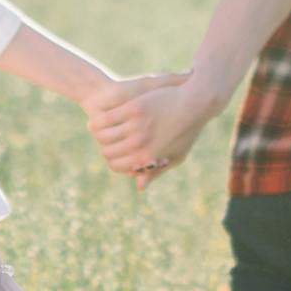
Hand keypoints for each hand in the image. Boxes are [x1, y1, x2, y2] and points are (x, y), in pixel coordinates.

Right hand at [88, 72, 223, 184]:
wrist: (195, 104)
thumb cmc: (187, 131)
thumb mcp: (175, 157)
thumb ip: (156, 172)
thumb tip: (139, 186)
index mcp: (147, 158)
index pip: (116, 166)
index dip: (111, 160)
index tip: (112, 152)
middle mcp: (140, 145)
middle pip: (106, 152)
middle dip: (103, 146)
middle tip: (104, 139)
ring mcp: (136, 127)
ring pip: (102, 136)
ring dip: (96, 134)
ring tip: (96, 128)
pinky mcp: (132, 109)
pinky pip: (105, 119)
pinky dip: (97, 121)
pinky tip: (96, 119)